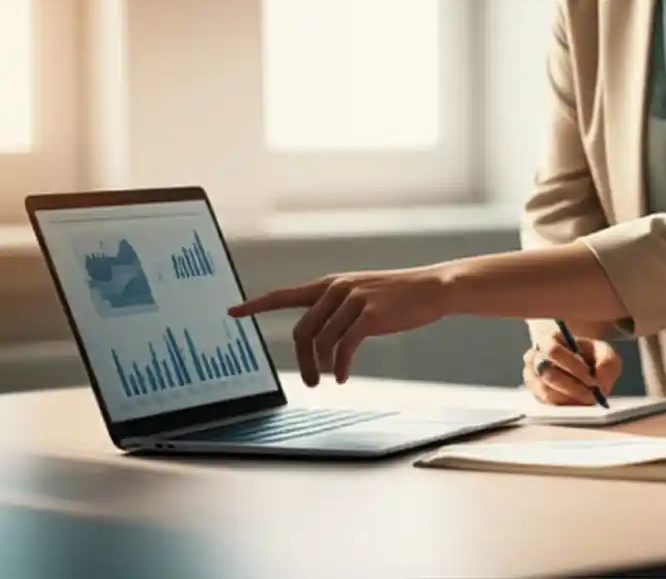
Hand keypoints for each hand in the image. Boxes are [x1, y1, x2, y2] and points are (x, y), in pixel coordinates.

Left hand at [229, 268, 449, 385]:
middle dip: (302, 360)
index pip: (285, 294)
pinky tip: (344, 376)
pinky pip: (345, 346)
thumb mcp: (362, 295)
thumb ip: (338, 309)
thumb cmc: (398, 296)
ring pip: (323, 340)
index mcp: (331, 284)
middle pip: (303, 330)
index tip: (232, 311)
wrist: (432, 288)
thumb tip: (320, 338)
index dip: (256, 304)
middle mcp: (337, 289)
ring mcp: (354, 300)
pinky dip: (341, 365)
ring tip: (329, 378)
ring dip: (322, 366)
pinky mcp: (370, 314)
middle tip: (309, 380)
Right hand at [522, 331, 621, 404]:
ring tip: (588, 399)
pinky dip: (565, 406)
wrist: (582, 367)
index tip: (591, 377)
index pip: (553, 351)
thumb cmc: (591, 356)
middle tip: (592, 395)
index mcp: (549, 340)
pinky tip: (579, 403)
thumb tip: (600, 381)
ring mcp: (532, 378)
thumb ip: (606, 362)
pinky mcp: (535, 395)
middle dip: (573, 387)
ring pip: (547, 392)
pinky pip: (547, 405)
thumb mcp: (604, 352)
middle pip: (548, 375)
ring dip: (570, 398)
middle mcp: (534, 358)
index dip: (572, 366)